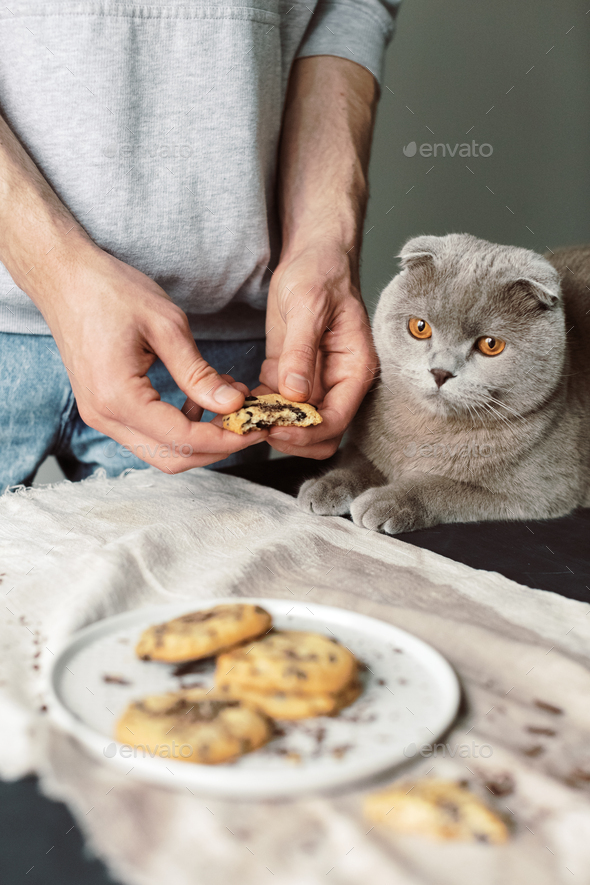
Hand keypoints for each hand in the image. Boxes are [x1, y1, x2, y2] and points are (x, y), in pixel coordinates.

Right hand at [42, 246, 267, 471]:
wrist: (64, 277)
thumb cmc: (110, 291)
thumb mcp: (165, 325)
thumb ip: (198, 373)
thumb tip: (233, 405)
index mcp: (119, 398)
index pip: (183, 440)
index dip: (226, 439)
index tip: (258, 427)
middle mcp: (105, 416)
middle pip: (172, 459)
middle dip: (217, 447)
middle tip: (251, 423)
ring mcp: (101, 416)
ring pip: (161, 452)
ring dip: (200, 438)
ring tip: (229, 403)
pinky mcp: (104, 409)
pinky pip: (148, 435)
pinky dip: (180, 428)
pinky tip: (199, 400)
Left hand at [259, 244, 377, 458]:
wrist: (312, 256)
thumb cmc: (320, 273)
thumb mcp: (308, 306)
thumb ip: (301, 351)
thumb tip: (296, 393)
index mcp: (354, 369)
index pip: (337, 420)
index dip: (307, 432)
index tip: (275, 426)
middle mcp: (338, 383)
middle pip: (321, 435)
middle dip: (291, 437)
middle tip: (256, 424)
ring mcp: (314, 383)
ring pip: (298, 427)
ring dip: (271, 426)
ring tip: (242, 414)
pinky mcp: (290, 376)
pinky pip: (277, 407)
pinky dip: (258, 410)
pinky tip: (237, 399)